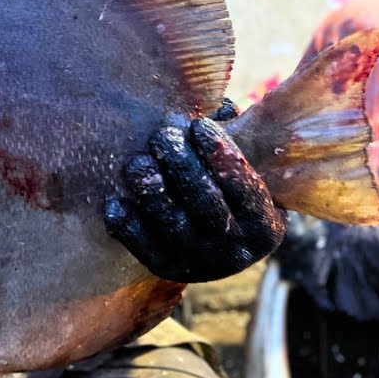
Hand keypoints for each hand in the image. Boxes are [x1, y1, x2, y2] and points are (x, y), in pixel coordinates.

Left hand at [104, 116, 285, 283]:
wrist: (215, 243)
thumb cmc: (228, 190)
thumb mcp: (243, 169)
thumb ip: (233, 138)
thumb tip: (221, 107)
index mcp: (264, 224)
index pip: (244, 187)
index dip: (221, 154)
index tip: (199, 125)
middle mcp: (237, 251)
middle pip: (207, 205)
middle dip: (183, 167)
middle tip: (163, 136)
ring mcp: (201, 265)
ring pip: (175, 227)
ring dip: (153, 193)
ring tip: (136, 164)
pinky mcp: (168, 270)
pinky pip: (145, 249)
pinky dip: (129, 227)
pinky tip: (114, 202)